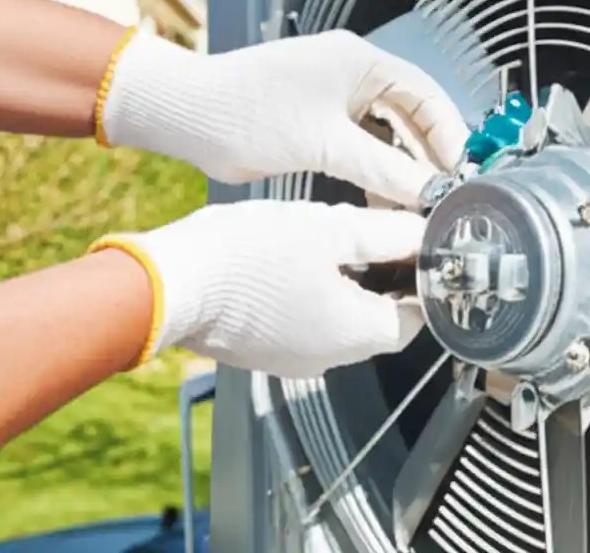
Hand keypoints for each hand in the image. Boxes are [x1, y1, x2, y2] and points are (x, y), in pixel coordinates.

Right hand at [90, 200, 425, 378]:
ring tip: (332, 244)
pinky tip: (295, 264)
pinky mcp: (263, 352)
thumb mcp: (330, 229)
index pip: (417, 319)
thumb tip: (419, 234)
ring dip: (346, 288)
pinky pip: (304, 327)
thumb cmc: (245, 256)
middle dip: (385, 281)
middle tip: (376, 237)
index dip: (421, 282)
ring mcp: (292, 359)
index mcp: (356, 334)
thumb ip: (384, 234)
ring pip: (341, 324)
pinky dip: (311, 299)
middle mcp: (330, 359)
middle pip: (380, 323)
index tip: (415, 248)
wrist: (168, 284)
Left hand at [100, 29, 468, 206]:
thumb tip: (428, 192)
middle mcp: (351, 72)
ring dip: (400, 169)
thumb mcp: (323, 146)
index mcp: (360, 62)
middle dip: (428, 157)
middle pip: (411, 115)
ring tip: (414, 206)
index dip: (450, 135)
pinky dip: (373, 170)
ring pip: (386, 133)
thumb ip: (383, 170)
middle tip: (443, 196)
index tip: (462, 174)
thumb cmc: (244, 113)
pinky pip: (361, 143)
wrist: (182, 114)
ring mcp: (333, 94)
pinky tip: (380, 201)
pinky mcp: (316, 118)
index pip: (426, 95)